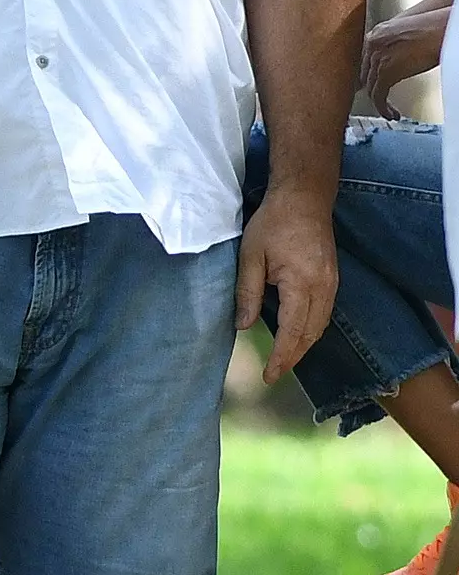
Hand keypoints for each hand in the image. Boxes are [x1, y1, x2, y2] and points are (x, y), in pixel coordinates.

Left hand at [238, 185, 335, 381]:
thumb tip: (242, 326)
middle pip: (310, 334)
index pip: (293, 331)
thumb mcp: (250, 257)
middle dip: (292, 357)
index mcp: (302, 283)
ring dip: (303, 345)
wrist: (304, 199)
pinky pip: (323, 312)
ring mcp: (332, 283)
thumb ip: (247, 293)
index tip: (269, 376)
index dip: (281, 356)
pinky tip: (296, 336)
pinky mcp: (332, 278)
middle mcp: (323, 288)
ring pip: (320, 325)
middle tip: (273, 375)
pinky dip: (310, 329)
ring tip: (283, 361)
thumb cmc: (273, 224)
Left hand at [362, 4, 446, 116]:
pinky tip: (390, 113)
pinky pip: (378, 95)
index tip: (371, 84)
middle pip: (365, 72)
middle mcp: (372, 44)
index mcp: (377, 33)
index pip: (365, 59)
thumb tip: (397, 62)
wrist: (444, 29)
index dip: (369, 74)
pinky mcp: (386, 71)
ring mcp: (377, 57)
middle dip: (372, 88)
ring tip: (388, 110)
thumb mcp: (409, 36)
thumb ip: (396, 47)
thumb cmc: (436, 29)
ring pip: (370, 86)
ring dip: (378, 101)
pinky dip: (382, 108)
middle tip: (378, 99)